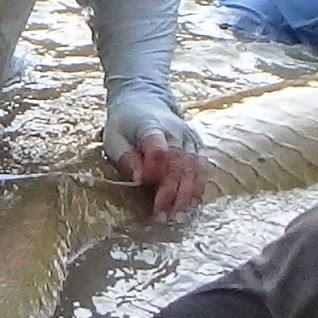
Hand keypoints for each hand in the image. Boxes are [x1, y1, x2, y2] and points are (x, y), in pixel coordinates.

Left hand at [103, 90, 207, 219]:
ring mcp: (189, 137)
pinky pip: (202, 167)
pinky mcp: (197, 144)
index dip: (155, 168)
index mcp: (150, 126)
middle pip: (180, 163)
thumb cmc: (125, 124)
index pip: (157, 147)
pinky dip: (198, 187)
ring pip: (195, 167)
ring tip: (178, 216)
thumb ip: (126, 158)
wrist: (143, 101)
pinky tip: (191, 205)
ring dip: (188, 194)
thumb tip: (139, 179)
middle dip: (172, 192)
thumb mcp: (114, 139)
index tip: (147, 185)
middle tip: (163, 216)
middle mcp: (175, 131)